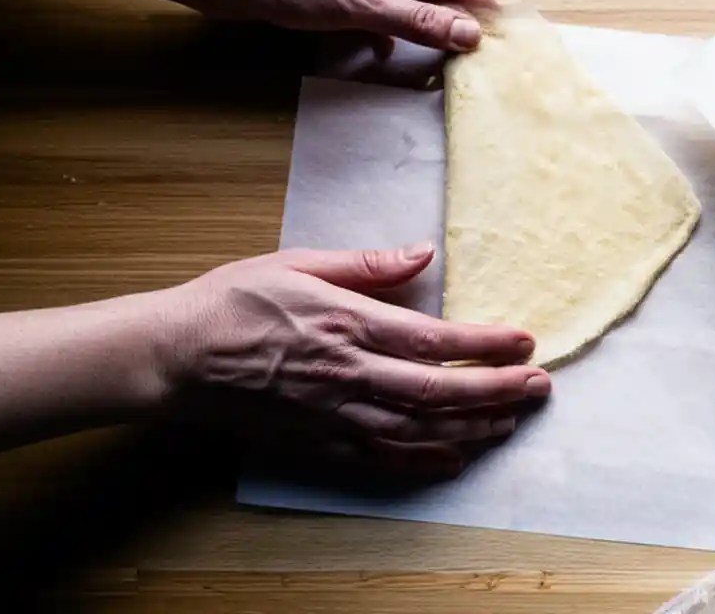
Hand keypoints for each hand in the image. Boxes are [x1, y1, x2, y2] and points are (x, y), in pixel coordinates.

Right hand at [160, 242, 548, 475]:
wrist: (174, 357)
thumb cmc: (234, 301)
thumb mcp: (300, 261)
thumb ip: (368, 264)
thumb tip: (425, 253)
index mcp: (348, 323)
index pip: (434, 341)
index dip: (485, 346)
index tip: (525, 343)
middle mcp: (349, 373)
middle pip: (439, 393)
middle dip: (497, 391)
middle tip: (540, 387)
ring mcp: (334, 414)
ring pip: (419, 432)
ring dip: (473, 429)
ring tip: (512, 419)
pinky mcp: (318, 442)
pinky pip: (383, 459)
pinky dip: (426, 462)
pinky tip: (457, 457)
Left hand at [203, 0, 494, 50]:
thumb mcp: (359, 3)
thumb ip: (417, 20)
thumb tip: (468, 34)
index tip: (488, 36)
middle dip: (448, 14)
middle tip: (464, 55)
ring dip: (418, 23)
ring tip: (435, 59)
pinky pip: (378, 3)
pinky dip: (388, 26)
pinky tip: (386, 50)